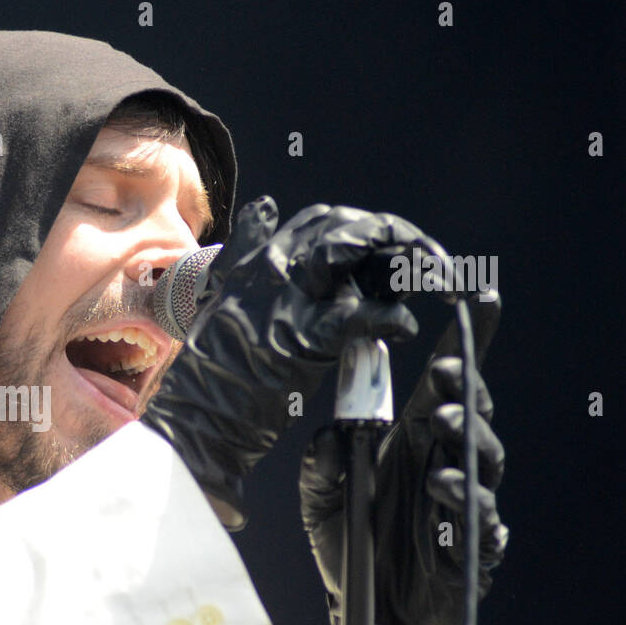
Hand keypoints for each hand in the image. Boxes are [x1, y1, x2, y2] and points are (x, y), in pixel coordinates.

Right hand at [142, 195, 448, 528]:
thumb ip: (244, 253)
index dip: (360, 226)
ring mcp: (282, 300)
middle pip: (340, 226)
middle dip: (389, 233)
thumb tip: (266, 206)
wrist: (196, 417)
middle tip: (422, 256)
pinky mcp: (299, 339)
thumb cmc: (213, 369)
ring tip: (429, 275)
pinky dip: (388, 318)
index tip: (387, 245)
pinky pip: (355, 316)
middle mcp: (268, 270)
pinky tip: (405, 326)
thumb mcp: (223, 296)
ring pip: (348, 252)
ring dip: (398, 257)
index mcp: (254, 262)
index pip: (317, 220)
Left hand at [299, 293, 508, 624]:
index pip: (441, 384)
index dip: (464, 344)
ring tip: (440, 419)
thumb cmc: (353, 544)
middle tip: (444, 372)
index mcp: (411, 440)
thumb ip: (319, 466)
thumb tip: (330, 436)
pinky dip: (458, 493)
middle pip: (468, 411)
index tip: (474, 300)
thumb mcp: (318, 502)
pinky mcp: (469, 542)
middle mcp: (441, 460)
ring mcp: (459, 500)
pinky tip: (439, 481)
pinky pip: (476, 513)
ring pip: (482, 455)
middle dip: (462, 388)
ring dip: (463, 433)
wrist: (368, 612)